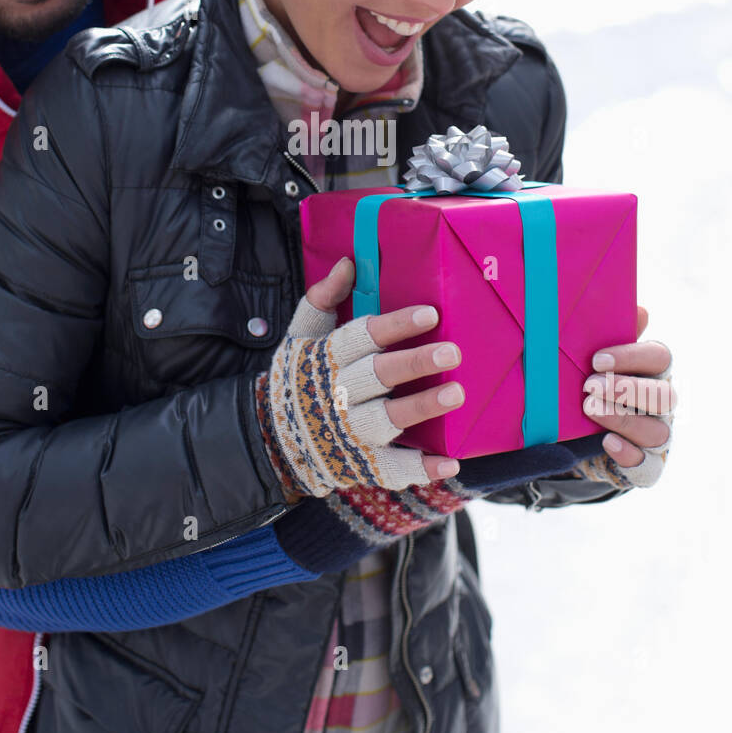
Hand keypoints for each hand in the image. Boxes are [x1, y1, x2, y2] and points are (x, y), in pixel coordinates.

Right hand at [263, 256, 463, 496]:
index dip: (395, 325)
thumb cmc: (298, 377)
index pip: (362, 337)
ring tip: (457, 394)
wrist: (274, 439)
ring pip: (388, 419)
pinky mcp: (362, 463)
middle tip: (452, 352)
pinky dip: (421, 469)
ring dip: (422, 407)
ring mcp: (351, 432)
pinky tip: (451, 463)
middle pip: (379, 376)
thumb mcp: (300, 335)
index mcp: (326, 359)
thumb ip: (322, 298)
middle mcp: (339, 394)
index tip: (430, 314)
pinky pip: (392, 469)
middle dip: (415, 363)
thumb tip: (348, 263)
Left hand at [582, 306, 675, 487]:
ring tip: (589, 409)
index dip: (632, 357)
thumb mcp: (597, 357)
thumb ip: (614, 334)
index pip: (660, 358)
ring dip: (623, 419)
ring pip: (657, 431)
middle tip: (589, 385)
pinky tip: (607, 442)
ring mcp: (657, 435)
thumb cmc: (593, 380)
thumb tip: (640, 310)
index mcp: (654, 371)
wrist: (582, 430)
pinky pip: (646, 465)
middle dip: (626, 390)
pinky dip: (629, 455)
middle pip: (663, 396)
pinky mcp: (646, 464)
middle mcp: (662, 403)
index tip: (596, 359)